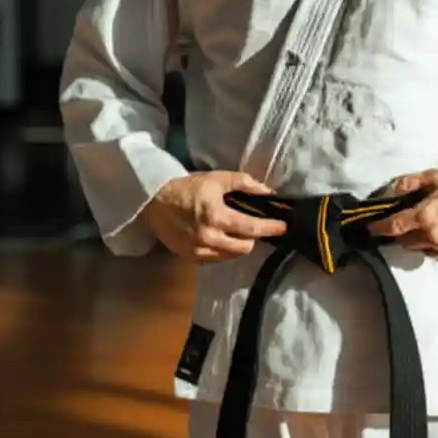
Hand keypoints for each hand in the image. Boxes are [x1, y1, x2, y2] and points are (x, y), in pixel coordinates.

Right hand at [139, 171, 286, 262]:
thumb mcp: (216, 179)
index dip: (269, 228)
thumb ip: (243, 183)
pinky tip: (221, 238)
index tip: (283, 227)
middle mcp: (208, 237)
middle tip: (253, 226)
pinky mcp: (191, 257)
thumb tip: (268, 191)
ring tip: (236, 233)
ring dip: (239, 245)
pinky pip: (217, 259)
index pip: (250, 228)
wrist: (154, 202)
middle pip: (244, 247)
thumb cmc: (187, 188)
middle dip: (253, 237)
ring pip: (231, 255)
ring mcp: (198, 250)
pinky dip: (223, 250)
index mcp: (216, 216)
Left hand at [366, 170, 437, 255]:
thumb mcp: (435, 177)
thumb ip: (410, 182)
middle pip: (403, 241)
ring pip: (418, 248)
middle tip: (397, 225)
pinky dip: (430, 245)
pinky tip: (434, 234)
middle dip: (397, 234)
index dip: (378, 228)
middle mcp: (431, 236)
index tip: (369, 228)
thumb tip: (391, 190)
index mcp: (424, 217)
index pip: (393, 227)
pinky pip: (435, 252)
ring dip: (413, 240)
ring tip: (416, 229)